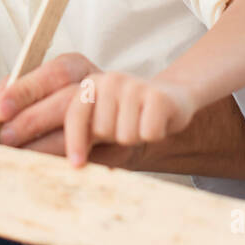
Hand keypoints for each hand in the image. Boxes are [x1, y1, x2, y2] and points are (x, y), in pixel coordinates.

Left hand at [0, 53, 157, 168]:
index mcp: (80, 71)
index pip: (51, 76)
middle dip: (37, 126)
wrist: (163, 112)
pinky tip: (140, 135)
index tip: (1, 112)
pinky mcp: (158, 100)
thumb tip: (1, 111)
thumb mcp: (73, 112)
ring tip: (110, 142)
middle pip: (69, 101)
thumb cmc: (107, 117)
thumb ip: (37, 107)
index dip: (25, 92)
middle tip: (13, 148)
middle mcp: (103, 76)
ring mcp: (131, 86)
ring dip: (105, 145)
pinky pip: (137, 132)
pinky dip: (137, 140)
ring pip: (106, 128)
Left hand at [61, 72, 198, 166]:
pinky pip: (148, 133)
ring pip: (126, 135)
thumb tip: (72, 163)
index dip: (74, 142)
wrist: (172, 99)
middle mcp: (111, 79)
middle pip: (102, 130)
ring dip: (136, 138)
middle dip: (113, 137)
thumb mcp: (102, 121)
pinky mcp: (159, 96)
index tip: (77, 165)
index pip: (76, 115)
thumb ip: (83, 135)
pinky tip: (158, 123)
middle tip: (126, 126)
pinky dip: (155, 136)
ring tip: (141, 124)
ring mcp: (136, 85)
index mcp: (92, 84)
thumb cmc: (129, 116)